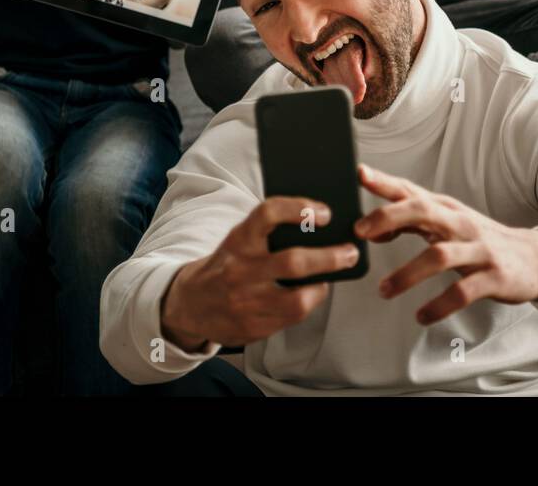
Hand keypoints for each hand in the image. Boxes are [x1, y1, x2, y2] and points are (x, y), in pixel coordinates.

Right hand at [160, 197, 358, 349]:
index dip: (299, 208)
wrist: (189, 304)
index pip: (268, 213)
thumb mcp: (239, 241)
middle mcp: (241, 270)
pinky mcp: (252, 328)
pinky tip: (310, 295)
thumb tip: (317, 224)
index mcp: (238, 240)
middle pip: (294, 262)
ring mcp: (246, 302)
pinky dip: (306, 305)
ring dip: (322, 287)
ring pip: (297, 299)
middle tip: (348, 252)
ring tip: (329, 278)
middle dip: (329, 258)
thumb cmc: (226, 265)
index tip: (325, 212)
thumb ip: (268, 233)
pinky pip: (291, 318)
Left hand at [353, 164, 537, 324]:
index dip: (384, 182)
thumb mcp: (447, 223)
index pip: (410, 190)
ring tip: (383, 290)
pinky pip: (462, 291)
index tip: (359, 174)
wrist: (534, 259)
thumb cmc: (478, 240)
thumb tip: (369, 225)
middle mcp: (459, 222)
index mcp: (444, 209)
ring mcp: (478, 249)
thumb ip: (409, 221)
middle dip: (389, 217)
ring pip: (439, 255)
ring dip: (407, 274)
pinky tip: (421, 316)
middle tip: (360, 232)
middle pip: (422, 210)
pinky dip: (439, 305)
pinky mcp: (493, 276)